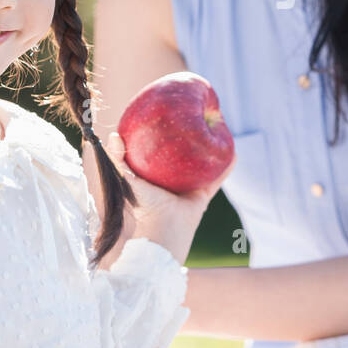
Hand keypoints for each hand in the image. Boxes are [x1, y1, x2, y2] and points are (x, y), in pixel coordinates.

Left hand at [104, 131, 235, 228]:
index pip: (159, 150)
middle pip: (184, 154)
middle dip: (191, 139)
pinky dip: (226, 167)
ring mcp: (188, 187)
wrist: (163, 230)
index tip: (168, 116)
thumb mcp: (127, 179)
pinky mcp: (202, 196)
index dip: (163, 134)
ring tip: (219, 131)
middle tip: (196, 119)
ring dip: (211, 150)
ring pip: (203, 165)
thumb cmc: (143, 206)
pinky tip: (234, 154)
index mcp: (154, 175)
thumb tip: (113, 135)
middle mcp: (172, 180)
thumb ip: (118, 159)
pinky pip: (217, 178)